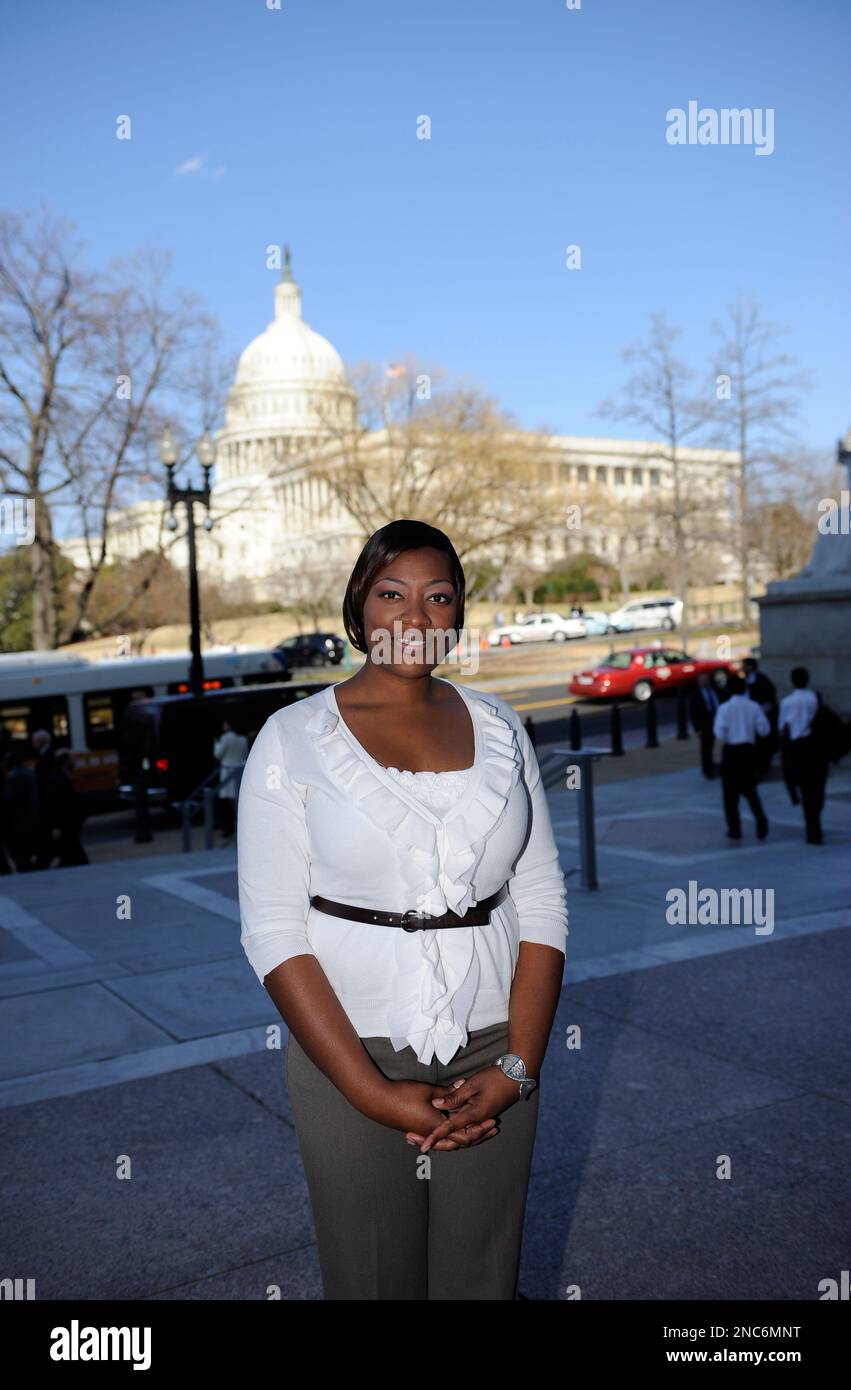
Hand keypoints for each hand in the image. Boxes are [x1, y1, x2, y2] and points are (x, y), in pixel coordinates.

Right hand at [370, 1079, 497, 1150]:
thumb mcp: (429, 1090)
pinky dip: (452, 1133)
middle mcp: (432, 1133)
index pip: (464, 1133)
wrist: (379, 1102)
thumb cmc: (403, 1094)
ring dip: (465, 1135)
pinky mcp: (419, 1129)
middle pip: (459, 1141)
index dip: (479, 1129)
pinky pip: (441, 1135)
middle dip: (477, 1135)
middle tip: (490, 1129)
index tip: (492, 1123)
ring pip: (450, 1139)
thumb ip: (447, 1092)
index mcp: (437, 1124)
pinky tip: (456, 1127)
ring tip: (478, 1129)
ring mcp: (425, 1132)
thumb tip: (463, 1086)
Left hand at [408, 1065, 522, 1153]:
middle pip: (454, 1139)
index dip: (435, 1137)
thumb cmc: (494, 1079)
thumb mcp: (472, 1085)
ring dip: (443, 1137)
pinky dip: (453, 1130)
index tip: (423, 1146)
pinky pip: (465, 1128)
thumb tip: (436, 1105)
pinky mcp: (480, 1116)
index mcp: (473, 1115)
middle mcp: (476, 1122)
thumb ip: (454, 1096)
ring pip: (459, 1135)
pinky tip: (442, 1127)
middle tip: (418, 1142)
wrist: (515, 1078)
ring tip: (425, 1136)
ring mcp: (479, 1120)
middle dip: (436, 1142)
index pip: (450, 1129)